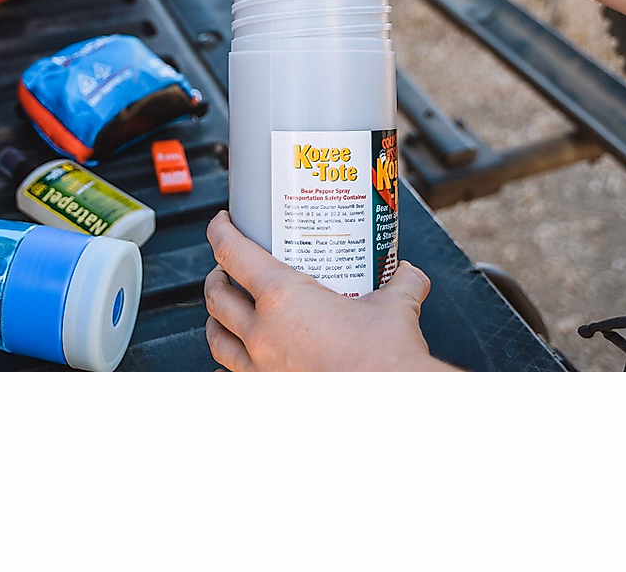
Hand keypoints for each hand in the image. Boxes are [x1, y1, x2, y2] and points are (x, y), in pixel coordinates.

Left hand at [204, 211, 455, 371]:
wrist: (393, 403)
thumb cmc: (386, 359)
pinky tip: (241, 359)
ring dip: (217, 320)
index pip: (233, 253)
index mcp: (282, 298)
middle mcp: (262, 333)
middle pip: (217, 296)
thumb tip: (408, 274)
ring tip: (227, 311)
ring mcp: (260, 369)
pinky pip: (232, 376)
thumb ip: (400, 284)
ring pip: (217, 339)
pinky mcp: (267, 394)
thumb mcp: (395, 308)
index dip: (220, 231)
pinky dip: (230, 365)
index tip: (222, 222)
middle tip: (229, 269)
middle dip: (217, 277)